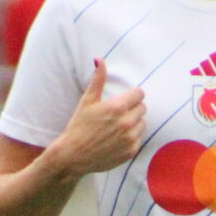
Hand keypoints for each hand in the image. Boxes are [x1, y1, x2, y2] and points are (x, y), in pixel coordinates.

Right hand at [54, 58, 144, 177]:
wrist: (73, 156)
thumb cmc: (78, 126)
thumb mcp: (87, 101)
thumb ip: (98, 80)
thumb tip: (99, 60)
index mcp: (118, 107)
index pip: (139, 94)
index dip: (132, 96)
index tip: (124, 100)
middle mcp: (127, 122)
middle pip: (142, 108)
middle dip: (133, 108)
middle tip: (118, 114)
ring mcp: (130, 138)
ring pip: (142, 123)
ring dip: (134, 123)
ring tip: (117, 127)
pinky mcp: (131, 151)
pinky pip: (139, 138)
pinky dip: (131, 138)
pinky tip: (117, 139)